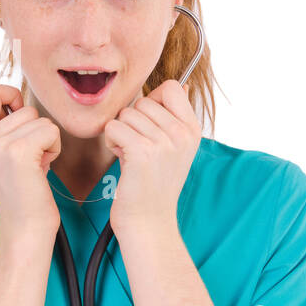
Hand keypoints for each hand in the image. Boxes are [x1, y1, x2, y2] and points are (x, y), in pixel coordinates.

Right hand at [0, 84, 61, 239]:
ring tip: (36, 165)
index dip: (11, 95)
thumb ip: (6, 127)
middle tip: (32, 155)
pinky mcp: (19, 152)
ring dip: (47, 140)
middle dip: (36, 127)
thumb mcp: (5, 154)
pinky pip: (50, 131)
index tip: (21, 118)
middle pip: (23, 105)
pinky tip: (44, 168)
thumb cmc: (23, 191)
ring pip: (40, 119)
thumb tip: (19, 98)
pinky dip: (55, 148)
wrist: (24, 227)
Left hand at [103, 79, 200, 237]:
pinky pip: (114, 127)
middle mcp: (182, 134)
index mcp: (193, 129)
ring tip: (131, 155)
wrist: (149, 219)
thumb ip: (175, 117)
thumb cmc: (155, 182)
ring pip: (126, 114)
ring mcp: (164, 142)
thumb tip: (181, 86)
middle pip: (144, 101)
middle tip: (139, 146)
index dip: (154, 101)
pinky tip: (122, 159)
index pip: (171, 88)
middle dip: (134, 121)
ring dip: (121, 133)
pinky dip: (112, 142)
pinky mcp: (142, 152)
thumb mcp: (176, 147)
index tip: (150, 124)